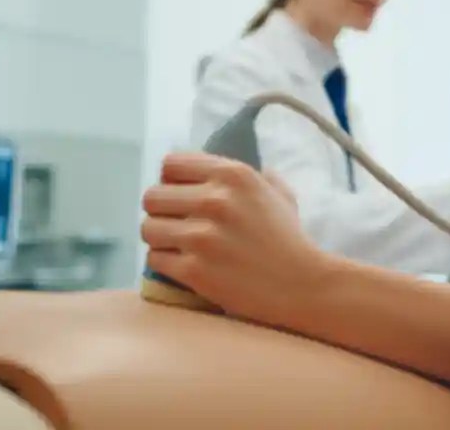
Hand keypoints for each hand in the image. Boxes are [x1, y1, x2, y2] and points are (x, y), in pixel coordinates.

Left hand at [140, 152, 327, 325]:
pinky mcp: (193, 270)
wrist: (301, 285)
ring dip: (161, 238)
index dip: (172, 181)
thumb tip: (232, 166)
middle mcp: (215, 200)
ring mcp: (202, 236)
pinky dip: (166, 263)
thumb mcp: (280, 195)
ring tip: (179, 246)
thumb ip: (256, 175)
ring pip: (148, 228)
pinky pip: (154, 259)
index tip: (181, 195)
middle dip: (162, 211)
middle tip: (178, 224)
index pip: (171, 164)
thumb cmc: (290, 240)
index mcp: (234, 175)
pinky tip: (186, 265)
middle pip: (152, 196)